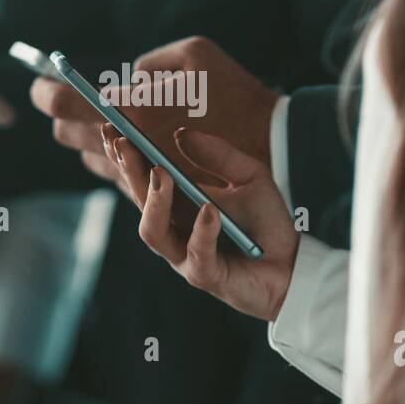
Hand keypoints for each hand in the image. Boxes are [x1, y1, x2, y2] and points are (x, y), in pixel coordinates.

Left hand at [29, 35, 279, 190]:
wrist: (275, 148)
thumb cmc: (236, 94)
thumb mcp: (195, 54)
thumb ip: (148, 64)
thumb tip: (125, 82)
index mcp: (134, 110)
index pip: (64, 104)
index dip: (45, 91)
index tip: (42, 83)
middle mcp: (129, 148)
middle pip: (67, 134)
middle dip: (68, 115)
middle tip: (75, 99)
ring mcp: (140, 176)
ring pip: (90, 158)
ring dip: (94, 139)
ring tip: (118, 121)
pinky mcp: (153, 194)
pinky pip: (117, 175)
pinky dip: (119, 157)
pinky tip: (139, 142)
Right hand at [106, 127, 297, 321]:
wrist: (293, 266)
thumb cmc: (266, 222)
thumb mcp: (250, 176)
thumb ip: (218, 154)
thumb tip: (180, 133)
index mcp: (178, 204)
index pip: (143, 177)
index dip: (124, 155)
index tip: (111, 127)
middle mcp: (174, 229)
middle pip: (140, 200)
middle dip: (129, 171)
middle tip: (124, 142)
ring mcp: (185, 255)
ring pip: (153, 232)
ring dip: (154, 202)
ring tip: (161, 172)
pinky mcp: (206, 276)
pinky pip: (197, 255)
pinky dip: (202, 231)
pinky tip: (209, 210)